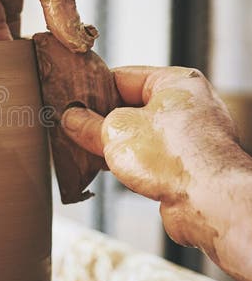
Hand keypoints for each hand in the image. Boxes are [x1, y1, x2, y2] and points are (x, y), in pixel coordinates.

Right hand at [61, 66, 247, 262]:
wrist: (209, 203)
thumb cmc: (175, 157)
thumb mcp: (115, 132)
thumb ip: (88, 124)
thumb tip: (71, 118)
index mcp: (176, 82)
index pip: (123, 77)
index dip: (93, 88)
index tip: (70, 100)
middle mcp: (187, 106)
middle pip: (130, 107)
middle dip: (100, 120)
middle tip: (71, 127)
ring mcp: (188, 138)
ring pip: (139, 135)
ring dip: (112, 144)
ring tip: (83, 150)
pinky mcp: (186, 166)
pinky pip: (148, 157)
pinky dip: (127, 162)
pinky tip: (105, 169)